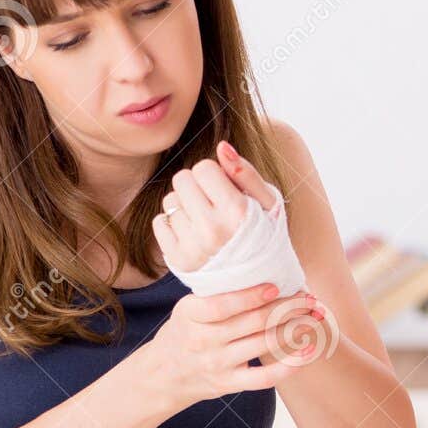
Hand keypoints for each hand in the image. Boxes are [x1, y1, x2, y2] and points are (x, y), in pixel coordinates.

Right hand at [145, 280, 324, 407]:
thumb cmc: (185, 331)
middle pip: (252, 322)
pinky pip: (265, 378)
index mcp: (190, 315)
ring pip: (263, 344)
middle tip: (309, 297)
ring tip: (315, 316)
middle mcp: (203, 340)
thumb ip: (217, 293)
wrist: (163, 375)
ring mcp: (216, 364)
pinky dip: (290, 366)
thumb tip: (261, 266)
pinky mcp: (228, 384)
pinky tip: (309, 350)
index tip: (276, 285)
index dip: (252, 295)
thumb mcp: (189, 308)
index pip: (223, 304)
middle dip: (287, 307)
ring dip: (294, 328)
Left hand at [152, 140, 278, 273]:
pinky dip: (173, 224)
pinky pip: (160, 222)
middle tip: (211, 203)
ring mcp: (192, 247)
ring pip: (170, 201)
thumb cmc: (265, 234)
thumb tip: (221, 146)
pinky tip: (192, 233)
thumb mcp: (267, 202)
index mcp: (237, 212)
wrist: (257, 281)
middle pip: (182, 180)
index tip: (223, 189)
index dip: (214, 175)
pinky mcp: (177, 260)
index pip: (203, 168)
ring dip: (185, 206)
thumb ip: (245, 172)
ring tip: (204, 221)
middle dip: (196, 186)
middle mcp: (212, 230)